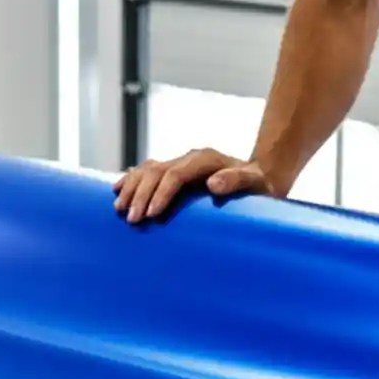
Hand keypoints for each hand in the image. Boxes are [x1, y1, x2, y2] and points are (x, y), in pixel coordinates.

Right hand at [112, 148, 278, 223]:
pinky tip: (118, 189)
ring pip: (147, 169)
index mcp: (205, 159)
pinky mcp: (175, 171)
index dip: (161, 193)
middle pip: (156, 171)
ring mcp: (180, 163)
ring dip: (131, 187)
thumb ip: (236, 180)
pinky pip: (147, 171)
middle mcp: (189, 158)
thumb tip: (214, 183)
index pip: (175, 174)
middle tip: (132, 219)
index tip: (151, 215)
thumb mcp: (255, 183)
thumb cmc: (259, 185)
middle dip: (141, 194)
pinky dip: (131, 179)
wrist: (260, 177)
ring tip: (119, 209)